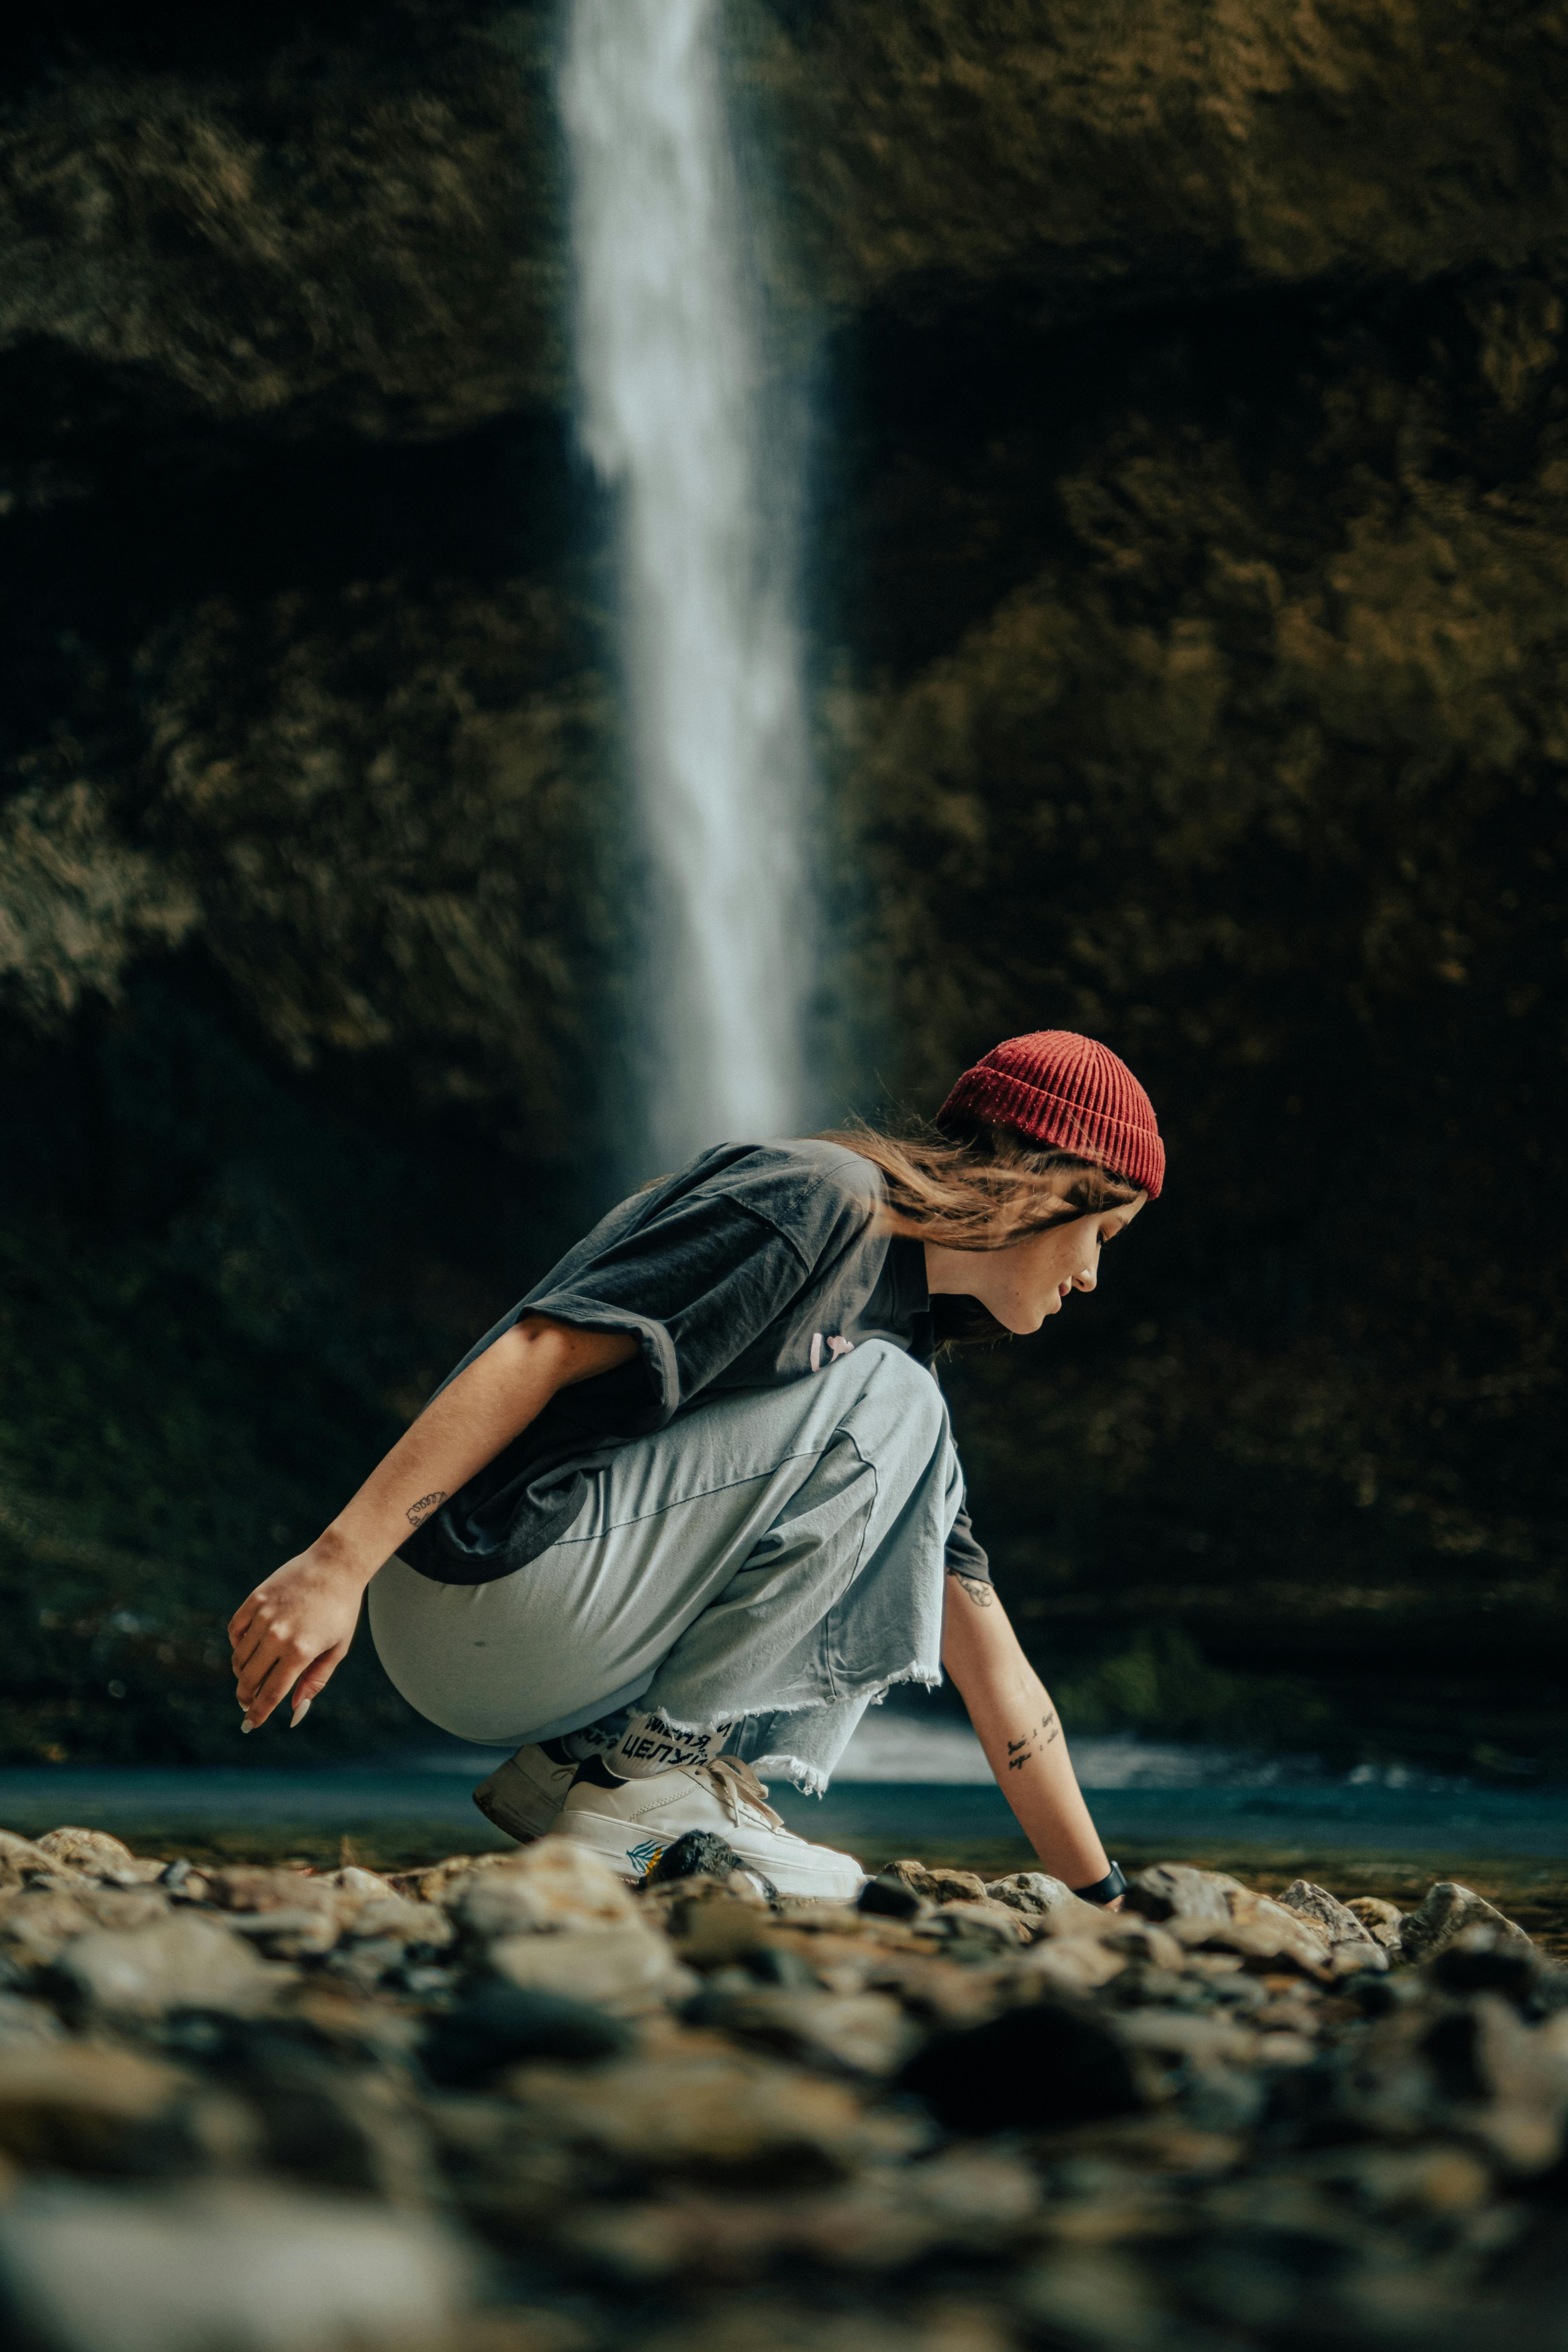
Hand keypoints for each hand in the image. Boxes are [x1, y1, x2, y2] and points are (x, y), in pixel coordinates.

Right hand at [228, 1540, 365, 1729]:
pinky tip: (247, 1649)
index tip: (250, 1725)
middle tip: (246, 1704)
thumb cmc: (341, 1610)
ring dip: (241, 1673)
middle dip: (245, 1697)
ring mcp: (264, 1615)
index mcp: (300, 1651)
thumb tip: (295, 1711)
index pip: (270, 1693)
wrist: (336, 1564)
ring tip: (249, 1678)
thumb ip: (315, 1681)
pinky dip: (237, 1644)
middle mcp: (278, 1635)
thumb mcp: (337, 1649)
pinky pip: (235, 1630)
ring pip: (239, 1656)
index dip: (258, 1713)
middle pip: (249, 1678)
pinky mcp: (255, 1599)